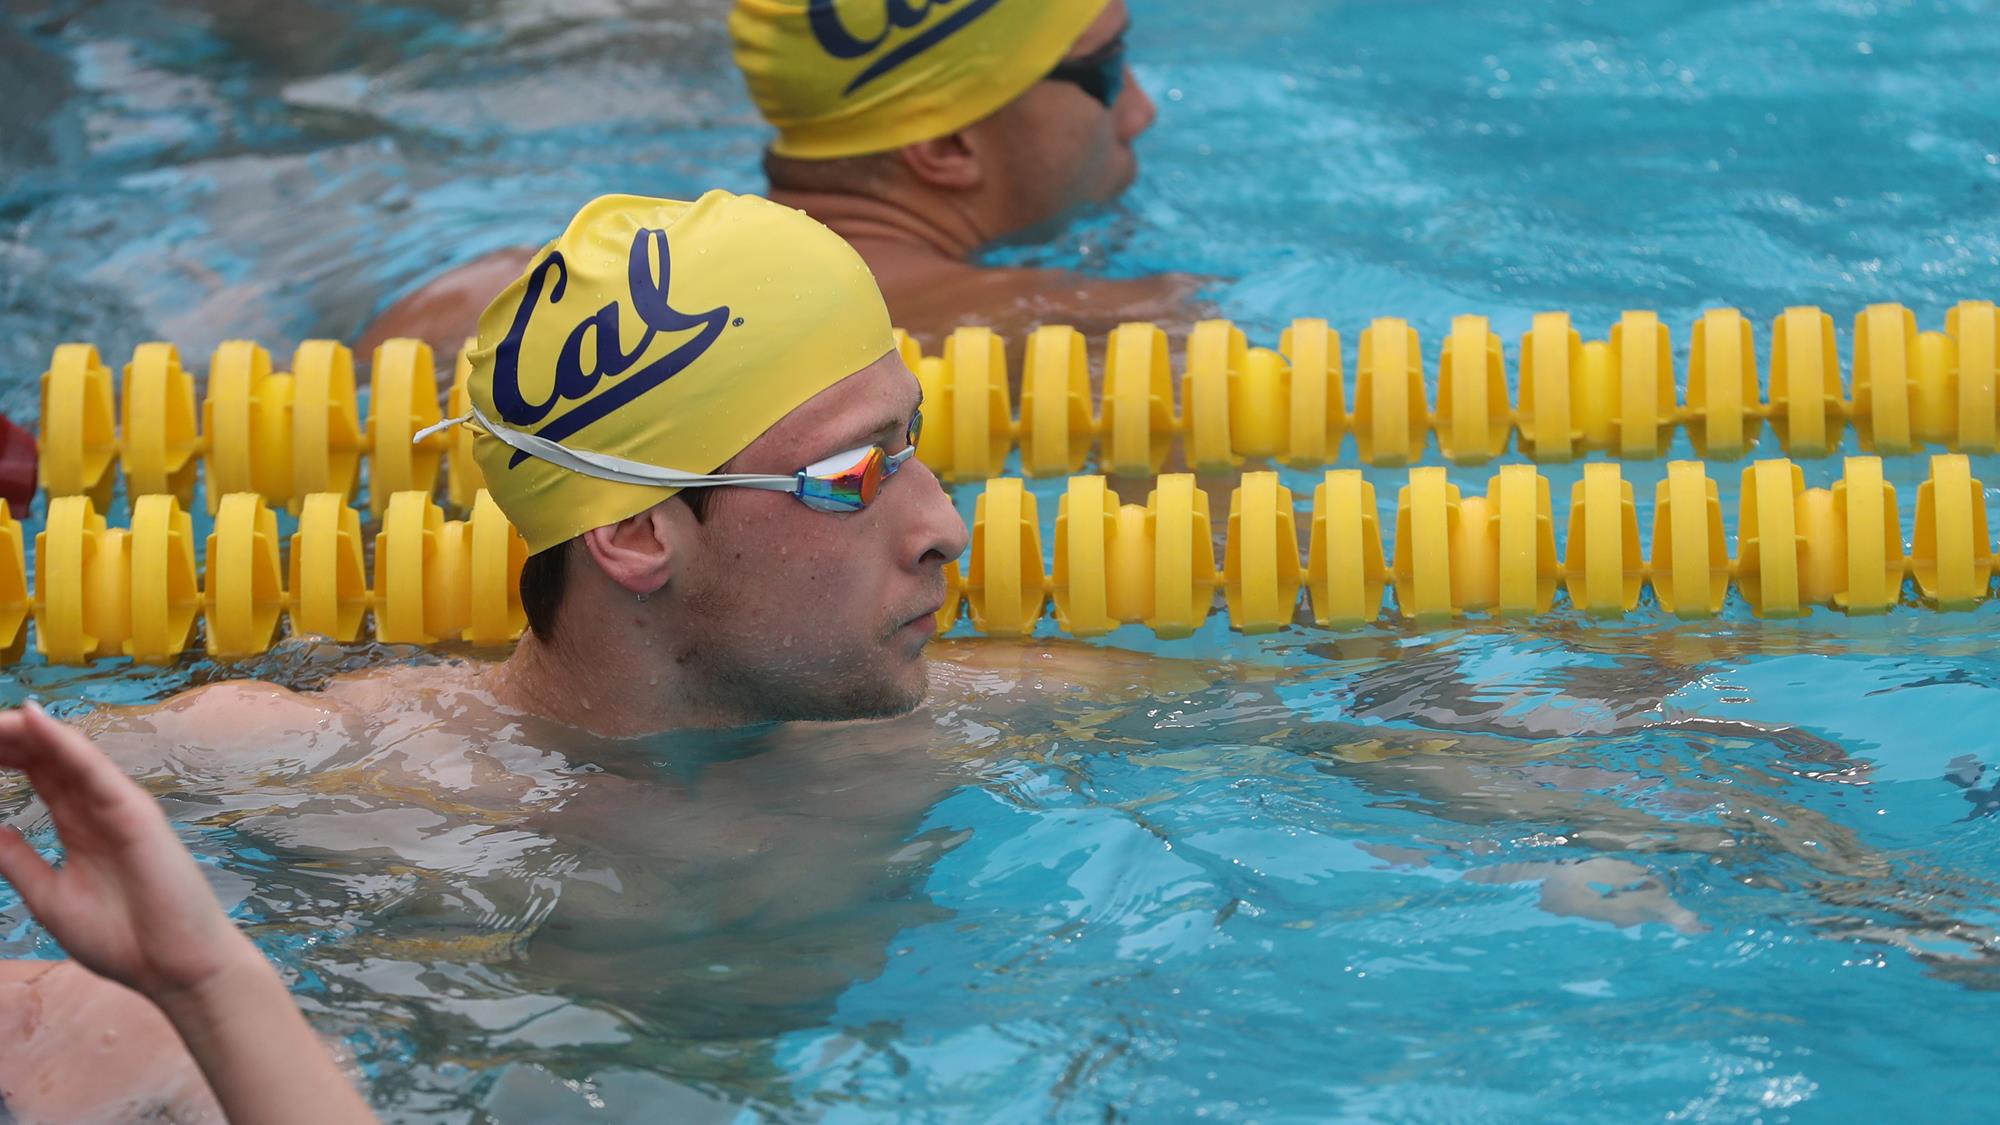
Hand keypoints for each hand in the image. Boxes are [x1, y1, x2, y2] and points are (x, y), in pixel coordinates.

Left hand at [0, 702, 258, 1004]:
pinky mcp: (134, 811)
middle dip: (9, 738)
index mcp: (78, 824)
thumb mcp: (49, 897)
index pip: (37, 773)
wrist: (172, 968)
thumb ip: (17, 860)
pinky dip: (63, 742)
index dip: (4, 754)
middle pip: (47, 755)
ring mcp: (116, 805)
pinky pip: (93, 769)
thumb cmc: (122, 939)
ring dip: (25, 731)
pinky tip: (32, 720)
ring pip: (66, 752)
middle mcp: (97, 806)